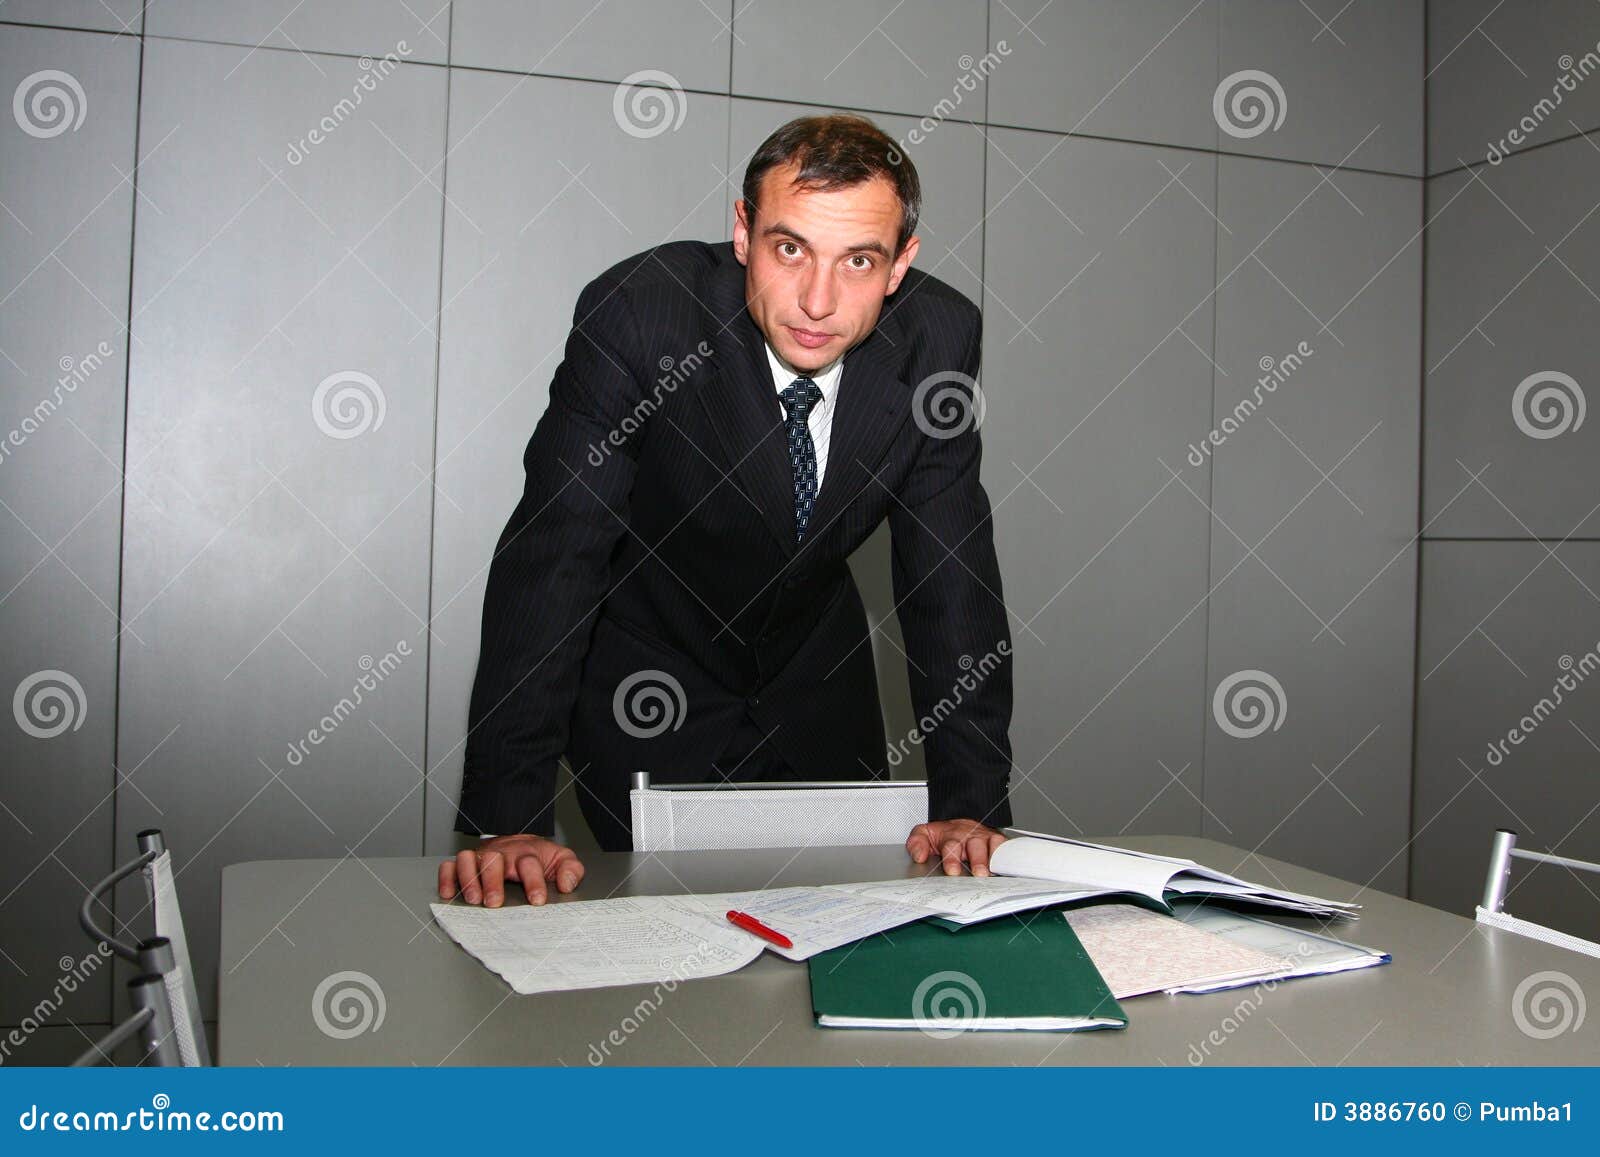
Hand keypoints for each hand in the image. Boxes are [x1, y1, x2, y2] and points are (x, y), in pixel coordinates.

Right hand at [437, 834, 585, 906]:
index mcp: (527, 853)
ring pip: (467, 859)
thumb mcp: (561, 860)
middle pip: (493, 859)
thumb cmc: (539, 857)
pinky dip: (446, 878)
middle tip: (495, 903)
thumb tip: (565, 884)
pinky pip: (449, 865)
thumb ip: (571, 870)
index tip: (537, 900)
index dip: (534, 882)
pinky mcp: (465, 864)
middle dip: (493, 882)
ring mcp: (481, 857)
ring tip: (474, 900)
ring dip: (469, 879)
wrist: (520, 842)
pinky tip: (449, 893)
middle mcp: (501, 853)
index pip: (529, 863)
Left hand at [906, 819, 1006, 876]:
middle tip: (978, 873)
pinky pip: (1006, 847)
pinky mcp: (998, 842)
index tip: (952, 871)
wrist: (961, 823)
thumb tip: (919, 856)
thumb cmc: (945, 835)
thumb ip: (917, 843)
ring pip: (993, 845)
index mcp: (951, 835)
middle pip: (975, 846)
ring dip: (994, 859)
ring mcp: (985, 838)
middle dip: (978, 860)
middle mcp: (970, 836)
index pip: (951, 845)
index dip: (952, 859)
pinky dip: (1008, 856)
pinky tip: (1008, 867)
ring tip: (994, 873)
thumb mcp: (924, 834)